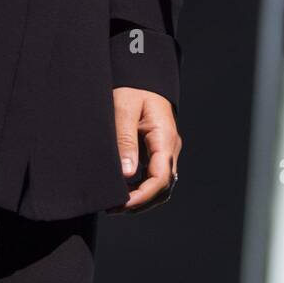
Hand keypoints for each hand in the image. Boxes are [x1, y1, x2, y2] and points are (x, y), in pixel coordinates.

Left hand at [105, 87, 181, 214]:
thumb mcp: (124, 107)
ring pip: (161, 185)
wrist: (141, 73)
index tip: (121, 204)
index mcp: (165, 138)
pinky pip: (154, 176)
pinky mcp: (157, 150)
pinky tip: (123, 191)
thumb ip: (125, 139)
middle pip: (163, 187)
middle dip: (141, 203)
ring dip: (142, 199)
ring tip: (116, 205)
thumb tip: (127, 174)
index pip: (161, 178)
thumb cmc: (132, 87)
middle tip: (113, 209)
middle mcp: (170, 147)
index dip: (143, 196)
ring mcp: (165, 150)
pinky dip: (141, 189)